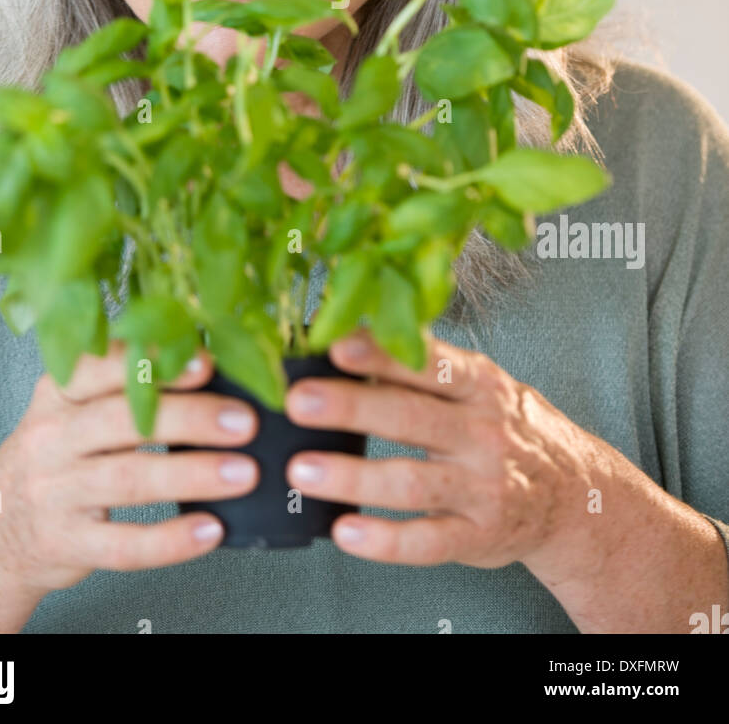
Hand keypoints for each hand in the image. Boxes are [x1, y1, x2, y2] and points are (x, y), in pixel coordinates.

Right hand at [0, 341, 259, 600]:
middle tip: (245, 421)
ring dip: (192, 475)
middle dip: (190, 417)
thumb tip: (206, 362)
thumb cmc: (54, 458)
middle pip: (124, 421)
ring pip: (129, 479)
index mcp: (58, 394)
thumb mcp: (70, 411)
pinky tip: (210, 530)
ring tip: (245, 473)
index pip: (102, 368)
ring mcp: (54, 493)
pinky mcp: (65, 543)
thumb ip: (122, 387)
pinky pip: (122, 544)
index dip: (153, 364)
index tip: (206, 362)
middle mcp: (51, 438)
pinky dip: (170, 540)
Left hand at [285, 329, 595, 572]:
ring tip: (304, 469)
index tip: (337, 345)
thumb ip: (423, 364)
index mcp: (479, 386)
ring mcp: (481, 488)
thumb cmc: (507, 428)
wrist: (576, 495)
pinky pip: (428, 542)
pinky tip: (345, 532)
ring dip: (354, 477)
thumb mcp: (479, 384)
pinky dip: (385, 541)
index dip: (382, 354)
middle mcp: (482, 434)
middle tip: (298, 402)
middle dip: (351, 408)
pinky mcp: (478, 536)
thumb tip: (350, 333)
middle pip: (411, 418)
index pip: (428, 365)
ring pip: (412, 482)